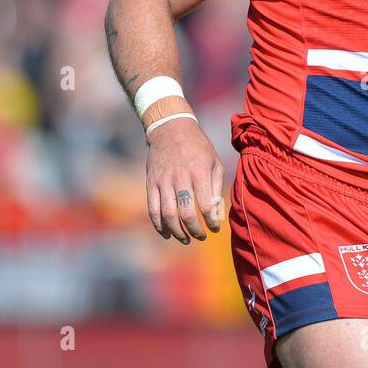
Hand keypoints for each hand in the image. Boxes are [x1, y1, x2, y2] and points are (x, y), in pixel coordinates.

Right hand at [145, 117, 223, 243]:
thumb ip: (216, 186)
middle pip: (185, 213)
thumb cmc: (198, 147)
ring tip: (186, 239)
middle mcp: (180, 177)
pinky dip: (159, 225)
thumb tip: (215, 211)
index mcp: (199, 172)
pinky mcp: (151, 183)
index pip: (206, 205)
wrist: (170, 129)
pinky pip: (153, 209)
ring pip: (168, 214)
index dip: (211, 222)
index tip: (215, 228)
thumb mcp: (214, 161)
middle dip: (195, 230)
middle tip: (201, 236)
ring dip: (177, 232)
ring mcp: (163, 181)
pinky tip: (167, 233)